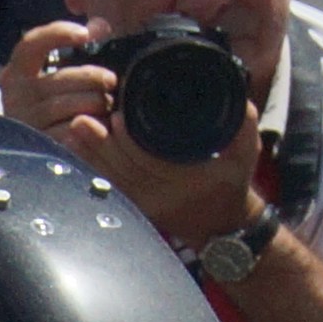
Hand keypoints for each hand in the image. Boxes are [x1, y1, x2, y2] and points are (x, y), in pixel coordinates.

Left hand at [0, 18, 263, 241]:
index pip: (149, 159)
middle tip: (84, 119)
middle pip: (123, 168)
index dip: (130, 138)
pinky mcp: (135, 206)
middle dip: (102, 144)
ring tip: (75, 130)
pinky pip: (109, 186)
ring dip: (92, 154)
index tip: (116, 116)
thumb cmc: (233, 185)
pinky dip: (94, 168)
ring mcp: (145, 204)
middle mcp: (160, 195)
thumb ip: (243, 124)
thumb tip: (239, 96)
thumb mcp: (246, 154)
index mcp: (185, 180)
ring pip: (112, 178)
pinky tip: (78, 151)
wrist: (224, 225)